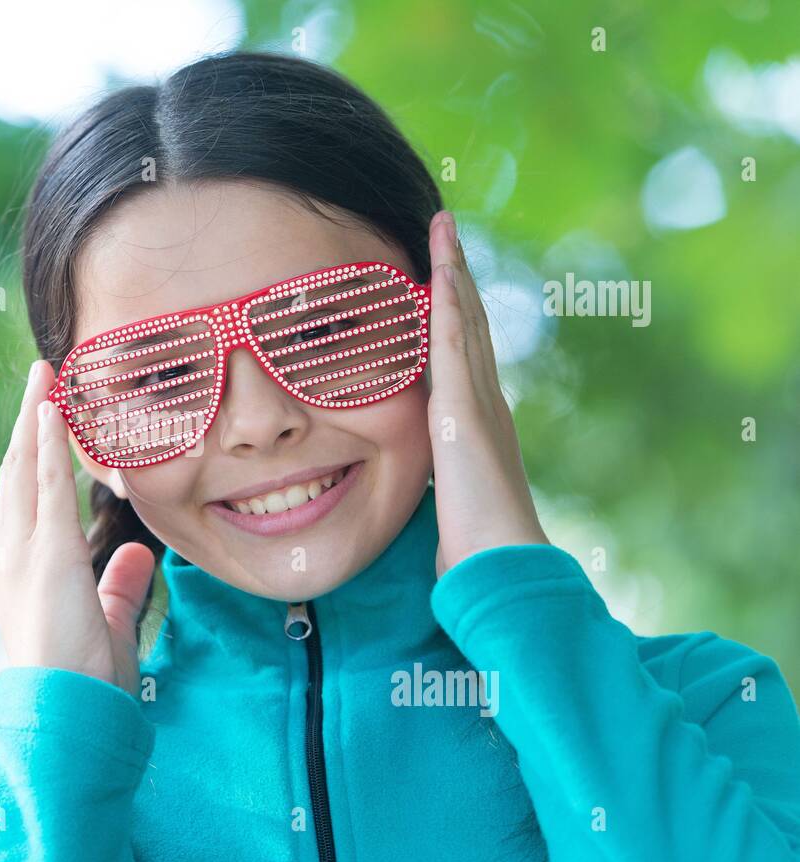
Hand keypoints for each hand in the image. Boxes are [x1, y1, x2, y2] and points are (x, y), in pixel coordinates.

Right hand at [0, 358, 154, 698]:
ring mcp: (22, 552)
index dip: (36, 454)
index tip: (47, 418)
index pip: (27, 499)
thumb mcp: (107, 621)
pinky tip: (52, 410)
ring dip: (36, 418)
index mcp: (19, 570)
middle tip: (40, 379)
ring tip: (44, 376)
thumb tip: (138, 555)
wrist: (66, 711)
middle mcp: (9, 554)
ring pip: (26, 469)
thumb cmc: (85, 679)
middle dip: (29, 422)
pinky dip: (50, 444)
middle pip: (17, 472)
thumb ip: (118, 585)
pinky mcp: (46, 554)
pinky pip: (47, 485)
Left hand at [426, 210, 549, 577]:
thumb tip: (431, 504)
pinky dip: (450, 306)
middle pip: (472, 323)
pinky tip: (442, 272)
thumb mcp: (452, 503)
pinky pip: (455, 347)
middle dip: (458, 274)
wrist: (502, 562)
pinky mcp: (462, 412)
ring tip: (444, 227)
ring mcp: (478, 403)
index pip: (464, 353)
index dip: (455, 311)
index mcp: (480, 422)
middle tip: (447, 229)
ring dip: (453, 272)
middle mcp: (485, 402)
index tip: (443, 275)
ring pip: (466, 322)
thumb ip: (445, 489)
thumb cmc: (477, 546)